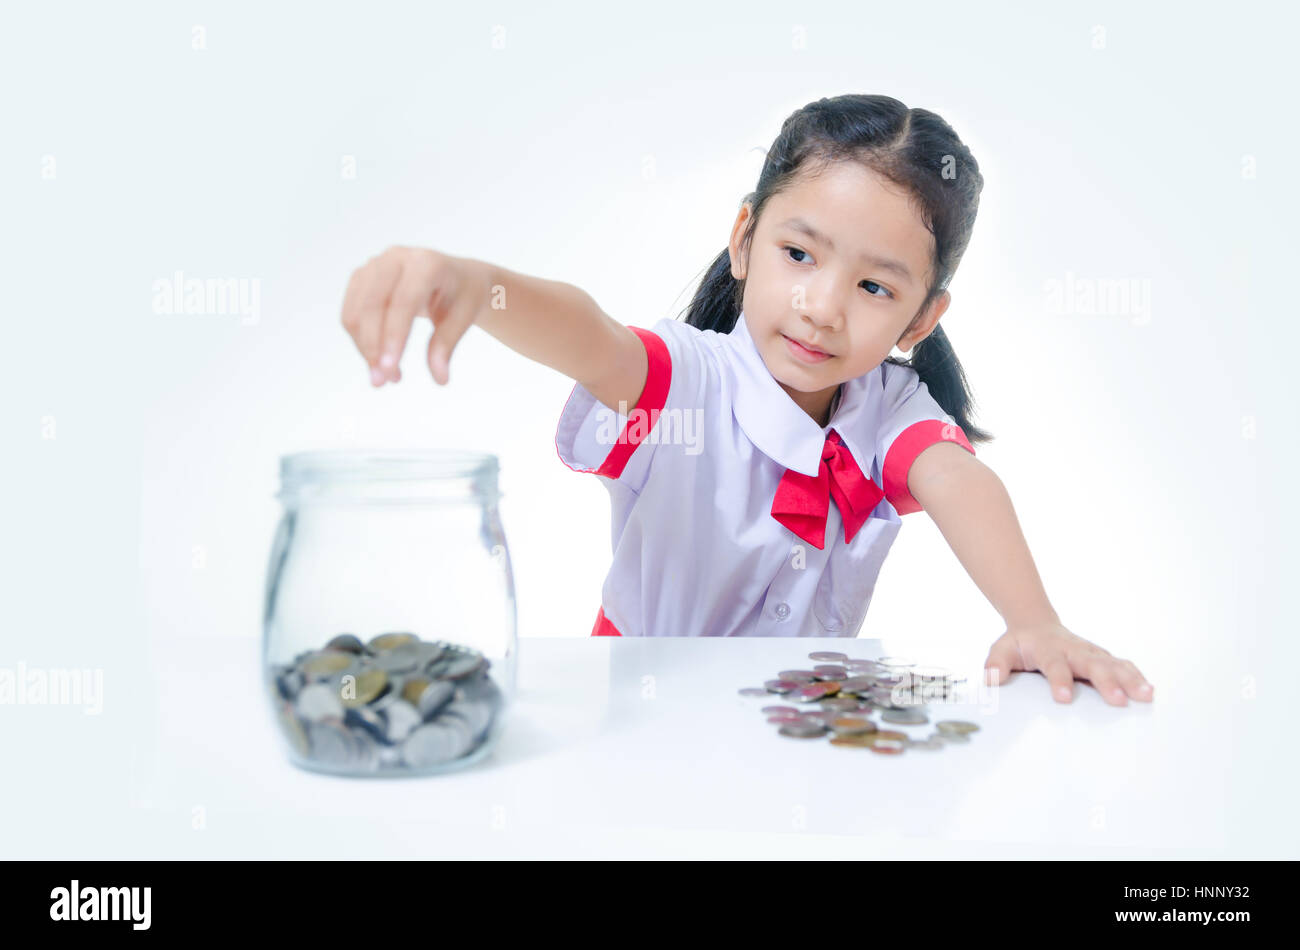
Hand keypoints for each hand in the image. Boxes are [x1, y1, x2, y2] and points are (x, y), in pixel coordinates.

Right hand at [340, 245, 489, 385]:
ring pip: (356, 311)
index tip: (389, 368)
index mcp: (426, 263)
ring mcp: (375, 264)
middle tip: (383, 381)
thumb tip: (439, 379)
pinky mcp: (361, 277)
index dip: (393, 336)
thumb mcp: (463, 319)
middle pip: (372, 305)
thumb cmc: (461, 296)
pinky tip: (377, 359)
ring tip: (384, 377)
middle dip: (373, 346)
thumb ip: (446, 346)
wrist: (455, 276)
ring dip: (364, 348)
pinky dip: (359, 340)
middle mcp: (397, 258)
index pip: (403, 301)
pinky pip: (350, 312)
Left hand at [983, 620, 1153, 704]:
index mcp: (1048, 649)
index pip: (1054, 665)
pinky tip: (1149, 690)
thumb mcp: (1002, 649)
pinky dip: (1136, 676)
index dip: (1059, 680)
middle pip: (1092, 665)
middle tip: (1118, 700)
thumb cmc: (1020, 643)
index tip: (1063, 698)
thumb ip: (996, 663)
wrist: (1036, 624)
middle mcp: (1073, 650)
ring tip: (1146, 695)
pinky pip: (1122, 665)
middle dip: (1106, 682)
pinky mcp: (1102, 657)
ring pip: (1113, 664)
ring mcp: (1090, 653)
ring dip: (1130, 679)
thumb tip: (991, 678)